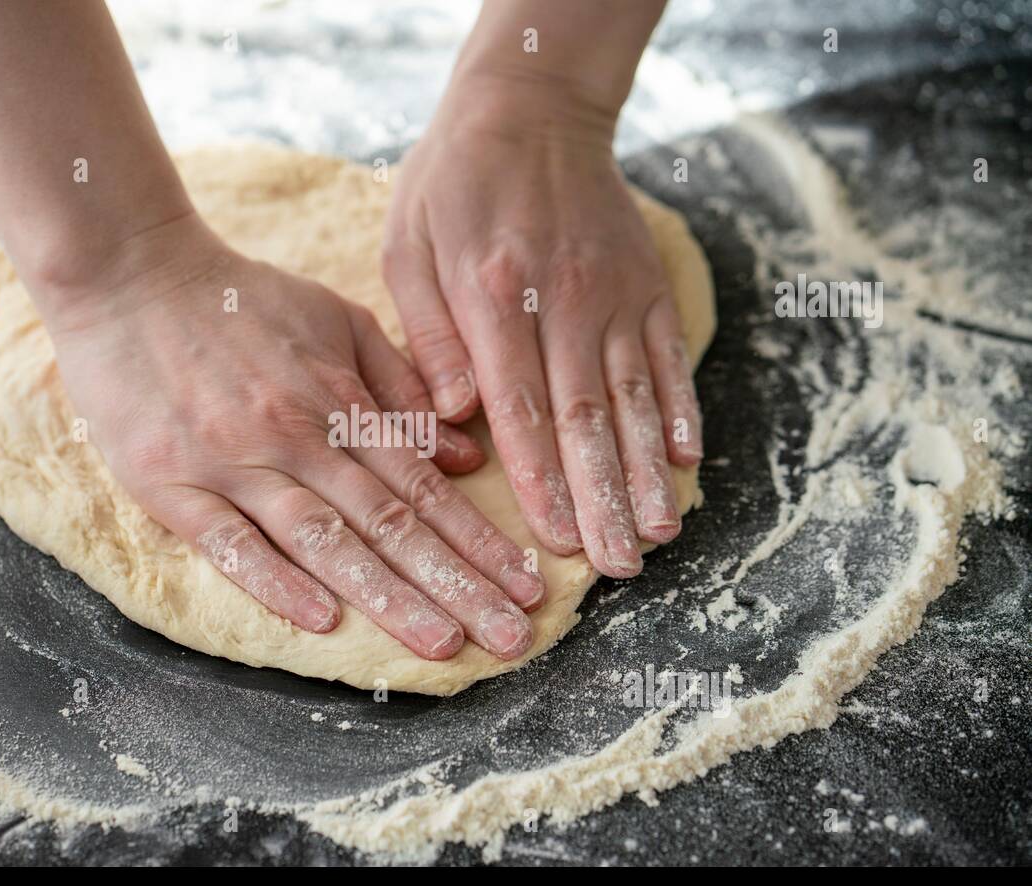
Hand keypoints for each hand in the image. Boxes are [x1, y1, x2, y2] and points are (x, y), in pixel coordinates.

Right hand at [38, 215, 545, 659]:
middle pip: (388, 523)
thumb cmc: (240, 300)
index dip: (480, 540)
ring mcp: (232, 462)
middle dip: (458, 585)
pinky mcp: (170, 483)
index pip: (423, 486)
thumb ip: (399, 387)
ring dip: (388, 595)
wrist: (129, 274)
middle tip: (511, 638)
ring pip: (323, 539)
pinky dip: (274, 581)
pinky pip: (228, 541)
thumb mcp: (335, 319)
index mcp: (337, 399)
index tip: (529, 586)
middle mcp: (295, 435)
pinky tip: (321, 620)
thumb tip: (465, 457)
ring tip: (442, 643)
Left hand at [383, 75, 702, 577]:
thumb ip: (429, 334)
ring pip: (635, 397)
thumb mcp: (408, 246)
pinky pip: (669, 356)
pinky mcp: (648, 284)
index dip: (542, 480)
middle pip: (587, 418)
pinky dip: (680, 409)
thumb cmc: (452, 184)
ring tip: (659, 533)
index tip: (557, 542)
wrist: (531, 106)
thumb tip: (453, 415)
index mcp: (493, 297)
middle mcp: (564, 300)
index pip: (521, 408)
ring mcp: (615, 293)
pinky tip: (689, 461)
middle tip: (618, 566)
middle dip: (603, 498)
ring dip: (649, 471)